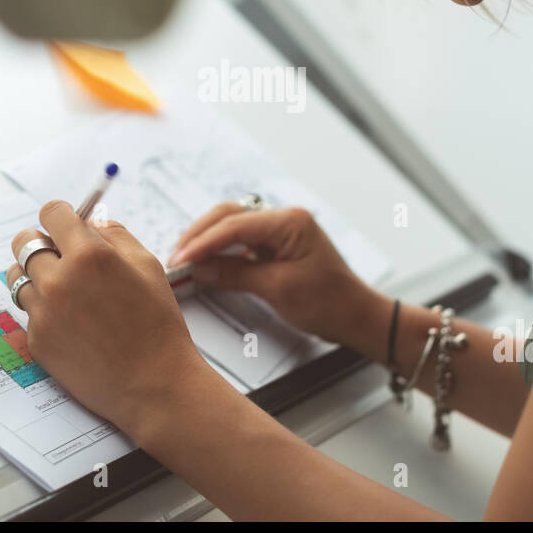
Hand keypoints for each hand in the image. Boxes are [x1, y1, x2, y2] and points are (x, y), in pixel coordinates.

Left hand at [8, 201, 210, 436]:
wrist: (152, 384)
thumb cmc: (157, 325)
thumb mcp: (149, 267)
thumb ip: (116, 236)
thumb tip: (92, 223)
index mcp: (88, 256)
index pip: (51, 213)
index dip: (61, 216)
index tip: (66, 224)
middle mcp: (57, 281)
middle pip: (23, 242)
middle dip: (42, 243)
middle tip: (62, 256)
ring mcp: (42, 312)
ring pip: (19, 277)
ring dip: (38, 276)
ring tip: (66, 291)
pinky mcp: (36, 340)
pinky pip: (29, 312)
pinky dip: (45, 310)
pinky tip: (74, 324)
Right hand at [168, 203, 381, 345]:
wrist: (355, 316)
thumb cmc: (329, 302)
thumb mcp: (278, 289)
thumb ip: (236, 275)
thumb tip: (201, 269)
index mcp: (290, 222)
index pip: (235, 225)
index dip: (204, 242)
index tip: (182, 258)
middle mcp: (285, 219)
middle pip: (230, 216)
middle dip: (200, 235)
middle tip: (177, 257)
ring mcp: (281, 231)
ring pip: (233, 225)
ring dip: (208, 241)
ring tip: (186, 259)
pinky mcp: (277, 245)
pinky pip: (242, 241)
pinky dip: (222, 250)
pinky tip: (207, 262)